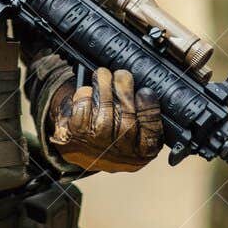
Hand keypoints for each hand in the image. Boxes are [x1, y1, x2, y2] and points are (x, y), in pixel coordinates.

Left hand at [47, 67, 162, 172]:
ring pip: (105, 110)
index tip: (145, 92)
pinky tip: (88, 91)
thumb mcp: (136, 132)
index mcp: (141, 152)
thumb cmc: (112, 132)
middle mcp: (120, 153)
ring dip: (104, 86)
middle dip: (124, 92)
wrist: (80, 147)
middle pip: (127, 121)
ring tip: (103, 75)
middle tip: (122, 75)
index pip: (151, 133)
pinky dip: (85, 94)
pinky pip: (84, 107)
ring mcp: (97, 144)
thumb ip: (145, 115)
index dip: (149, 110)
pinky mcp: (75, 133)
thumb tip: (146, 90)